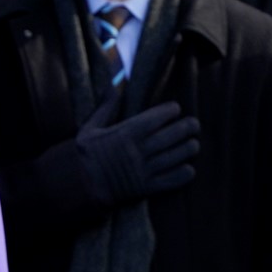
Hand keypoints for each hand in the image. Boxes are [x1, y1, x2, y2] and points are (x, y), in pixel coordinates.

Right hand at [71, 96, 200, 207]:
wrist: (77, 186)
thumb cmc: (83, 155)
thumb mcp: (89, 128)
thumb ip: (106, 107)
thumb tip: (115, 83)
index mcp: (124, 134)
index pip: (155, 118)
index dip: (170, 111)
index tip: (175, 108)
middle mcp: (137, 151)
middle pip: (171, 136)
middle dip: (187, 128)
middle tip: (194, 124)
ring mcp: (143, 171)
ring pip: (176, 157)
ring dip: (189, 149)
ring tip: (193, 144)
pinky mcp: (145, 188)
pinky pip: (172, 180)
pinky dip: (184, 174)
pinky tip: (187, 168)